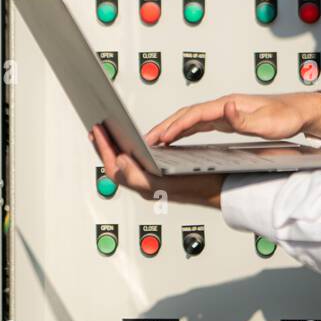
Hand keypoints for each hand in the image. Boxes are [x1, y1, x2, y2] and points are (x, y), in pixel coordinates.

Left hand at [90, 123, 224, 208]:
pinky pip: (139, 163)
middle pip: (117, 166)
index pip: (114, 167)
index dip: (103, 148)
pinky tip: (132, 142)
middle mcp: (147, 185)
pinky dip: (131, 150)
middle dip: (105, 147)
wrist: (224, 190)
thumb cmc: (202, 186)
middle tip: (96, 129)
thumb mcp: (168, 180)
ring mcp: (155, 181)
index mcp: (145, 186)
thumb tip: (118, 161)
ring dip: (115, 148)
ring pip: (127, 165)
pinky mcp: (163, 176)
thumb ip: (139, 177)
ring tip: (108, 134)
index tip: (97, 130)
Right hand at [144, 91, 320, 145]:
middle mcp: (223, 106)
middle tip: (144, 140)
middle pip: (185, 114)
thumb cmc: (287, 116)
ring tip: (152, 142)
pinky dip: (182, 131)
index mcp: (229, 104)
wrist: (301, 111)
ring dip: (170, 129)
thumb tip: (225, 107)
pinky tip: (174, 140)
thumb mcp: (269, 122)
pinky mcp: (226, 119)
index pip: (195, 115)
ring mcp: (223, 112)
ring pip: (189, 119)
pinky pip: (197, 124)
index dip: (176, 126)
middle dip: (164, 127)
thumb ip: (245, 117)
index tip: (161, 138)